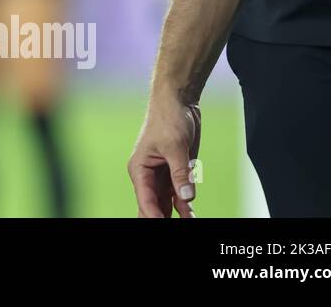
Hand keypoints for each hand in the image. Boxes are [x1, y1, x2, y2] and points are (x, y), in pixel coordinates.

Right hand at [128, 99, 201, 216]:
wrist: (178, 102)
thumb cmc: (168, 118)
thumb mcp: (175, 146)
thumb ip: (181, 173)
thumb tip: (186, 198)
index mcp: (140, 169)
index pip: (146, 199)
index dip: (154, 215)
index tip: (164, 225)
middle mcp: (148, 175)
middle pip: (152, 205)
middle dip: (161, 218)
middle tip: (175, 228)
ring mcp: (163, 175)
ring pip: (165, 204)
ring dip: (176, 215)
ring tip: (189, 224)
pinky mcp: (176, 172)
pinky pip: (178, 195)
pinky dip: (185, 206)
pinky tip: (190, 216)